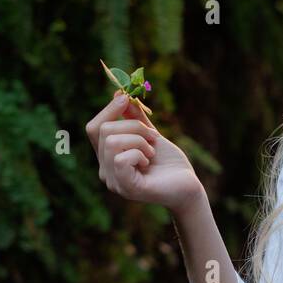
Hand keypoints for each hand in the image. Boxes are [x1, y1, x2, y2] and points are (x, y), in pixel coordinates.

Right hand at [85, 92, 202, 211]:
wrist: (188, 185)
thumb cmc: (169, 163)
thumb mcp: (150, 134)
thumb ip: (134, 118)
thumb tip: (119, 94)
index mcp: (108, 157)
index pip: (93, 128)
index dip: (108, 110)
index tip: (126, 98)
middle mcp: (106, 171)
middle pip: (103, 130)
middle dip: (133, 126)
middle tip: (153, 138)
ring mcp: (114, 182)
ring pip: (112, 142)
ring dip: (139, 140)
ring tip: (151, 152)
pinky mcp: (127, 188)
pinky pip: (120, 159)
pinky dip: (139, 153)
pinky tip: (148, 162)